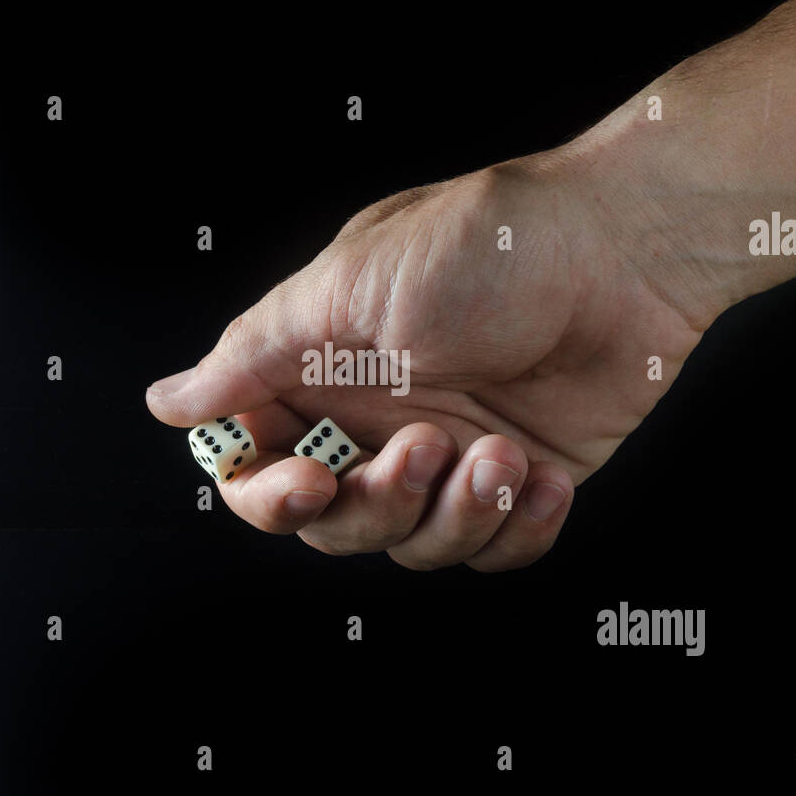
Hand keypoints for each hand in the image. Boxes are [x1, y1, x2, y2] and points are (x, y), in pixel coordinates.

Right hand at [146, 145, 716, 570]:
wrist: (627, 250)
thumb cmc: (486, 247)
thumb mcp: (348, 289)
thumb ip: (255, 355)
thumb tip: (167, 403)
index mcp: (323, 371)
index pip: (260, 464)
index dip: (267, 494)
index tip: (306, 484)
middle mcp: (381, 418)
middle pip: (336, 524)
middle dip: (378, 504)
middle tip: (428, 446)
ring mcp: (453, 453)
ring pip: (416, 546)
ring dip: (457, 516)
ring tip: (501, 454)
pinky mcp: (520, 477)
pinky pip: (495, 547)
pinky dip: (516, 529)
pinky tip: (542, 478)